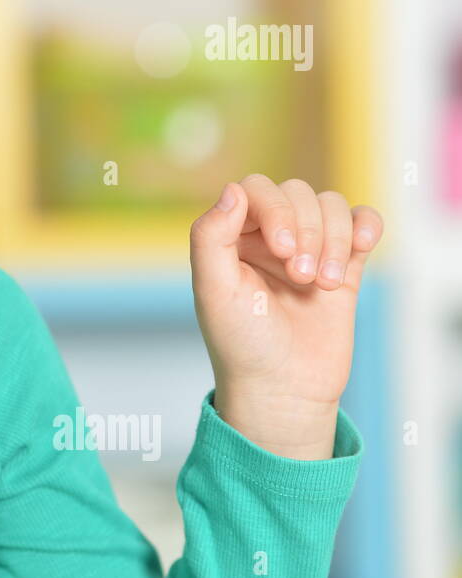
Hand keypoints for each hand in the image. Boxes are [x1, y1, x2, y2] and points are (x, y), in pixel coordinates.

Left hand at [189, 174, 383, 458]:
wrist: (284, 389)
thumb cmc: (242, 344)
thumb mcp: (214, 291)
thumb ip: (211, 236)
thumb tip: (232, 188)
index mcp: (232, 237)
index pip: (256, 189)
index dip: (274, 208)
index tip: (280, 248)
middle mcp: (268, 236)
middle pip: (297, 194)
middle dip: (306, 230)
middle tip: (300, 276)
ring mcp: (308, 247)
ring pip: (331, 205)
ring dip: (333, 239)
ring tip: (323, 282)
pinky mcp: (344, 265)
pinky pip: (362, 222)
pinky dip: (366, 226)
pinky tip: (362, 248)